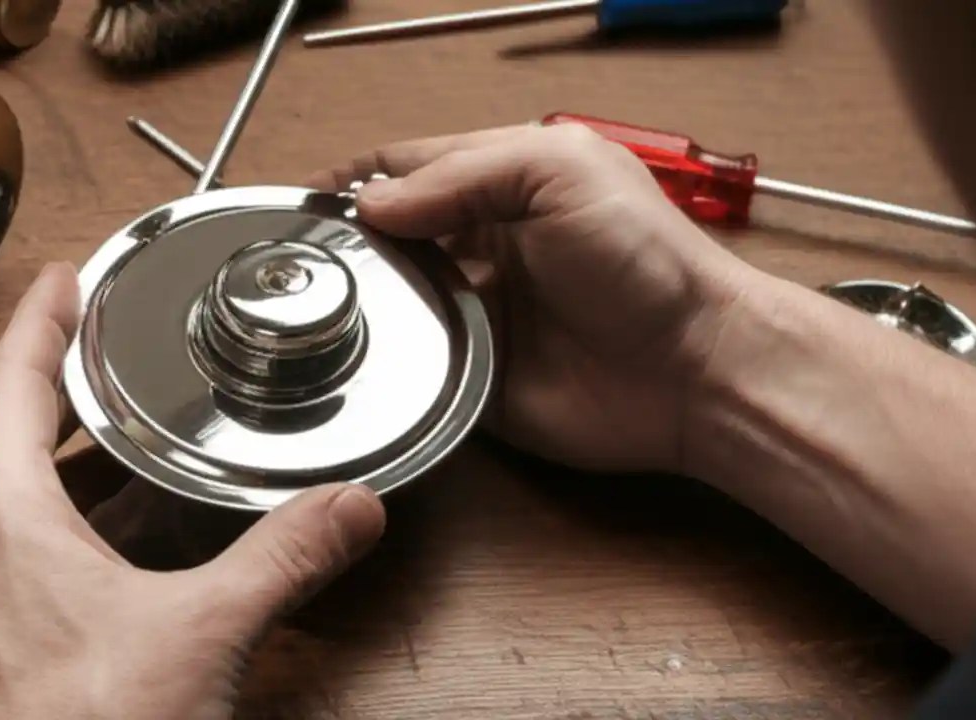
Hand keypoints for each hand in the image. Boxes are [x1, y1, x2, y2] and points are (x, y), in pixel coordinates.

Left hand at [0, 263, 385, 719]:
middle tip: (83, 353)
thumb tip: (350, 511)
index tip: (59, 280)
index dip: (38, 320)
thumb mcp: (203, 636)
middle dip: (40, 386)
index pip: (11, 384)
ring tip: (101, 450)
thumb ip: (285, 559)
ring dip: (40, 467)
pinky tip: (90, 561)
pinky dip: (35, 534)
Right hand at [314, 123, 760, 473]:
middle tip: (284, 259)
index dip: (352, 179)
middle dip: (342, 241)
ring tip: (294, 306)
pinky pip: (410, 365)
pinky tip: (336, 357)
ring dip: (352, 299)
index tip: (296, 199)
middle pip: (388, 235)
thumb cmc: (639, 258)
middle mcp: (479, 244)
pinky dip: (376, 359)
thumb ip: (463, 175)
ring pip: (390, 299)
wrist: (691, 368)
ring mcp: (472, 312)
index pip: (406, 169)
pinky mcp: (469, 377)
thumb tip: (369, 204)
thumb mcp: (558, 174)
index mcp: (501, 183)